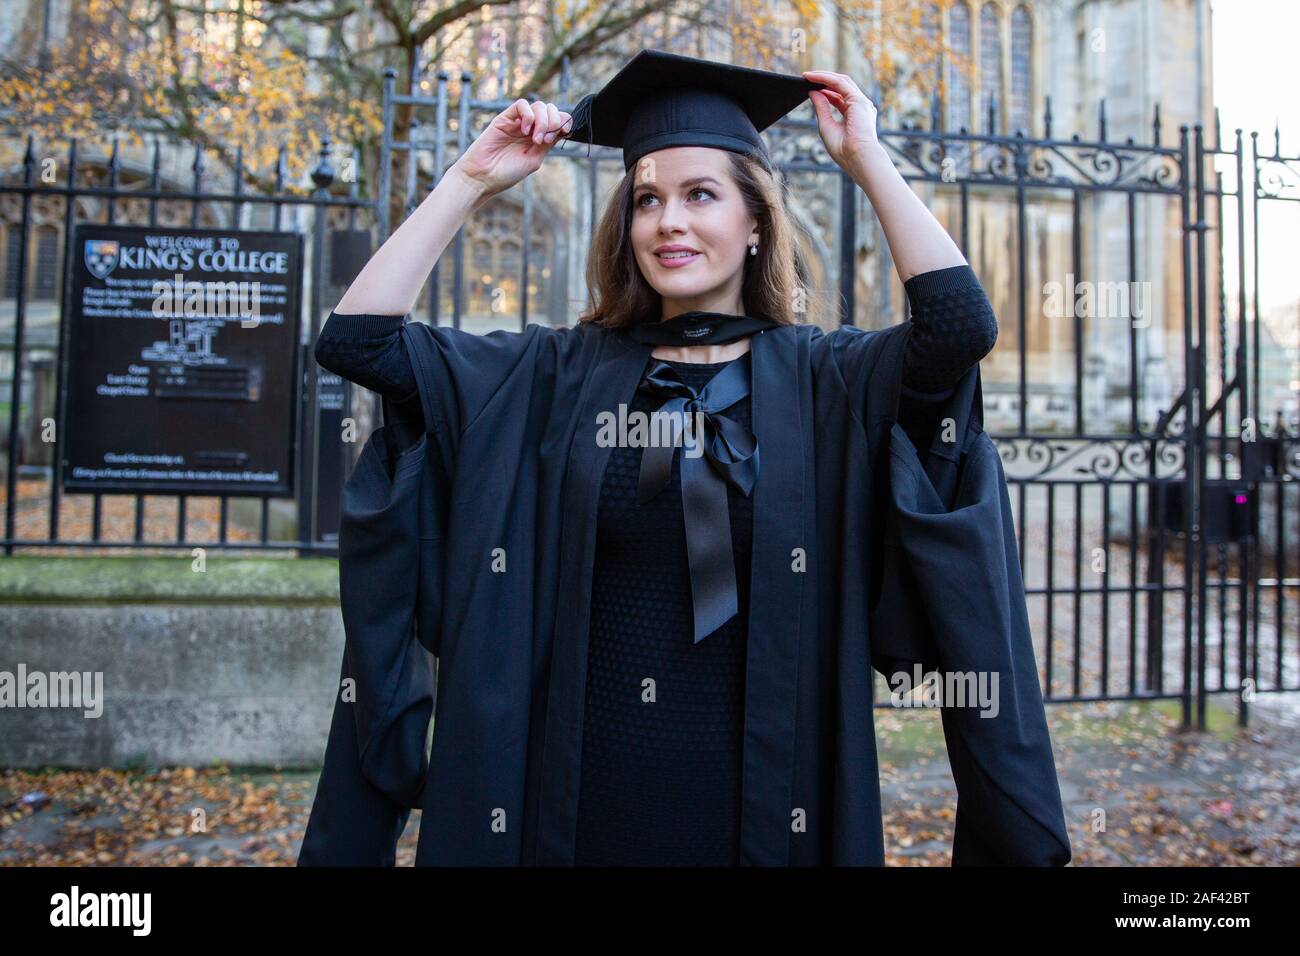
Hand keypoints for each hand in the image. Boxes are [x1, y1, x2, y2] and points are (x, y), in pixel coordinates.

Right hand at [451, 98, 571, 197]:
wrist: (483, 177)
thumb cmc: (506, 173)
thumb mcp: (533, 160)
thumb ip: (548, 144)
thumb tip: (563, 129)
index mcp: (538, 138)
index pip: (557, 120)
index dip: (565, 121)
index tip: (565, 131)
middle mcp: (530, 128)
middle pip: (550, 110)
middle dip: (554, 122)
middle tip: (545, 140)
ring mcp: (517, 122)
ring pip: (539, 106)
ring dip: (542, 121)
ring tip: (535, 139)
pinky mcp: (505, 118)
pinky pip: (521, 105)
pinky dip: (528, 115)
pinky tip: (524, 130)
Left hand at [802, 70, 881, 172]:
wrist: (857, 158)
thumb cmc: (843, 149)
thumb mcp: (826, 125)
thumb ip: (821, 107)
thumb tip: (812, 93)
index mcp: (855, 114)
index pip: (839, 97)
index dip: (825, 91)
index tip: (810, 87)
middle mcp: (860, 106)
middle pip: (841, 86)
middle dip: (824, 80)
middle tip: (806, 77)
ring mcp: (861, 102)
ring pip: (841, 81)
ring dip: (823, 76)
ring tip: (807, 75)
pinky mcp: (858, 100)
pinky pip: (839, 83)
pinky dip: (826, 78)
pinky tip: (813, 77)